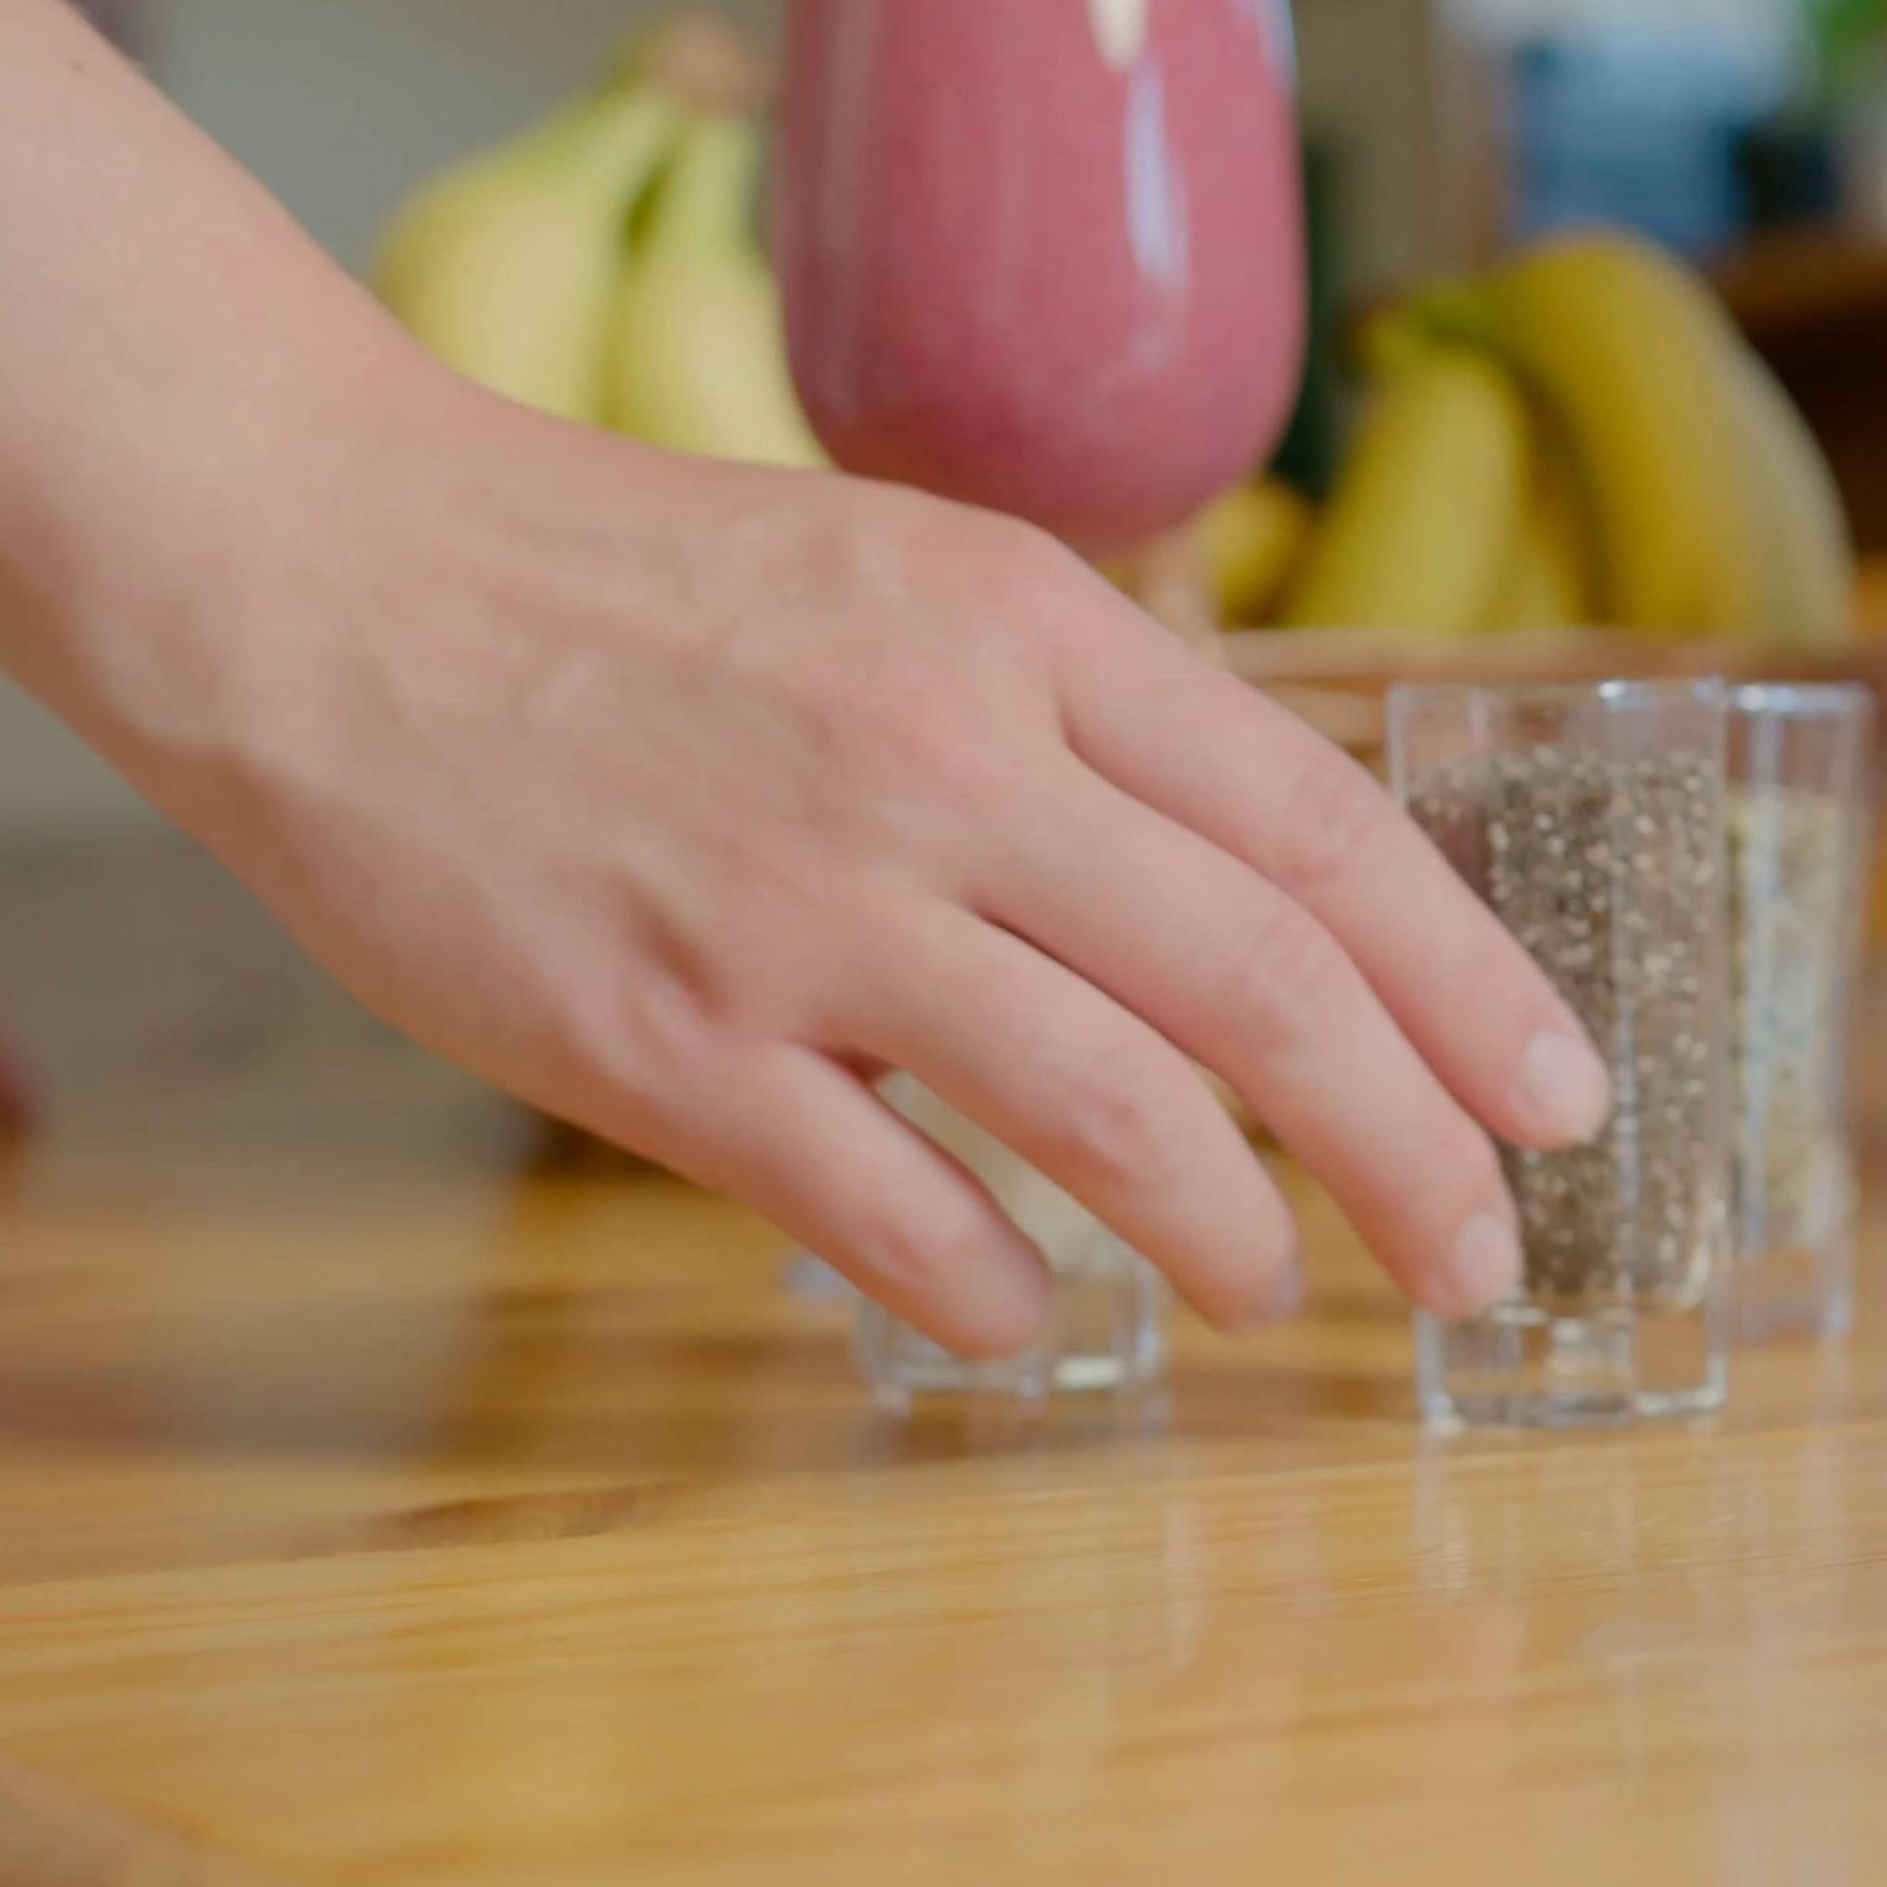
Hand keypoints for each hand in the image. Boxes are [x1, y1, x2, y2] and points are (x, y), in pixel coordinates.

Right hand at [91, 375, 1603, 1353]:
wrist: (324, 575)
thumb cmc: (638, 591)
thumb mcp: (914, 578)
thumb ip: (1093, 723)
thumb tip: (1272, 906)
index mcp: (1030, 632)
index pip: (1324, 832)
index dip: (1472, 984)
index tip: (1562, 1099)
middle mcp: (945, 762)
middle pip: (1264, 989)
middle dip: (1414, 1147)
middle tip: (1485, 1257)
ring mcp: (804, 910)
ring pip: (1113, 1112)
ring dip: (1237, 1229)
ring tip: (1280, 1283)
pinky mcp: (662, 1041)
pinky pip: (891, 1211)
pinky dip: (995, 1288)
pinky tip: (1028, 1310)